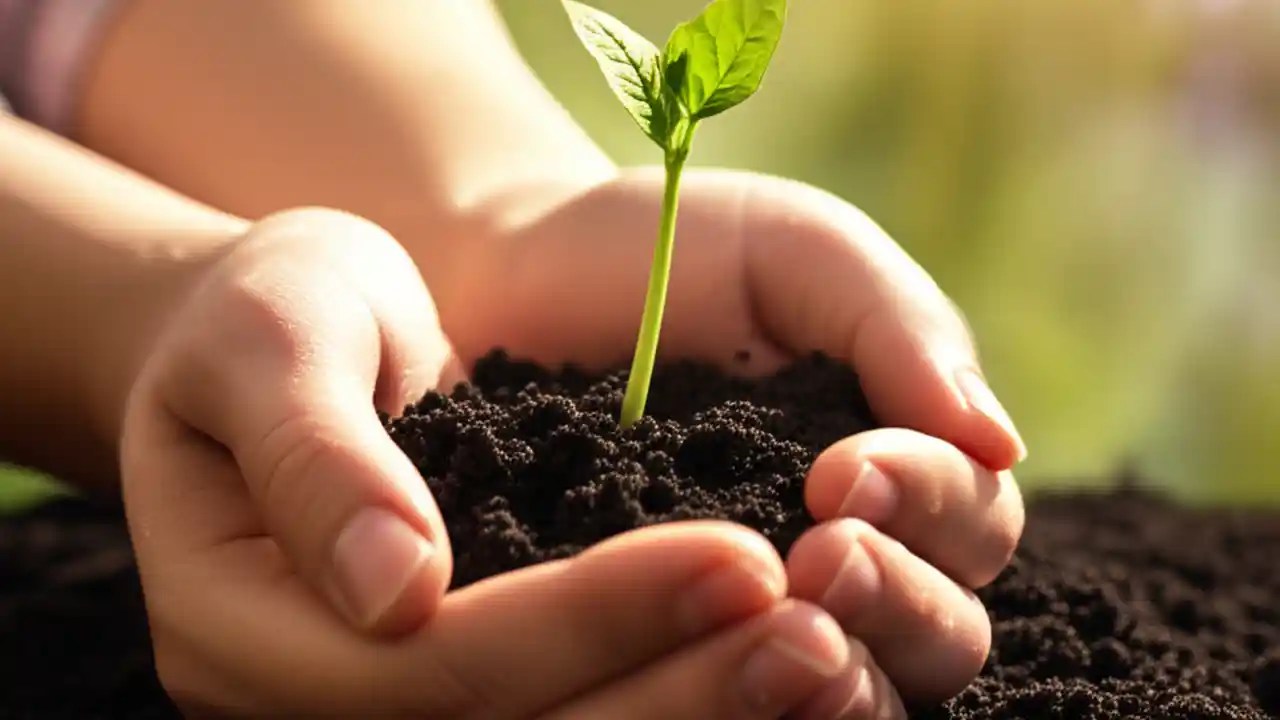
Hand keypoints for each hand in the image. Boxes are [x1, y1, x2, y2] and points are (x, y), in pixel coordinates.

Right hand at [119, 208, 866, 717]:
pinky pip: (572, 711)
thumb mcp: (266, 339)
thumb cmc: (264, 315)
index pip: (437, 666)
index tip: (737, 554)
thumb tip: (392, 592)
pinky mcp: (460, 682)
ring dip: (696, 712)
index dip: (590, 620)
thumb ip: (313, 456)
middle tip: (818, 634)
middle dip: (673, 692)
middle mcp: (311, 698)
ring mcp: (386, 701)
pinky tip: (784, 666)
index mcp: (238, 627)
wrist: (278, 342)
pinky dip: (677, 696)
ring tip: (828, 656)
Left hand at [456, 168, 1027, 716]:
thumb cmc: (672, 252)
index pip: (973, 521)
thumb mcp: (798, 255)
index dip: (930, 505)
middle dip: (899, 602)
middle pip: (941, 633)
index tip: (839, 472)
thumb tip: (1001, 444)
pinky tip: (707, 676)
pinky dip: (753, 702)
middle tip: (821, 557)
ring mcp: (758, 607)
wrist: (517, 273)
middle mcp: (847, 551)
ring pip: (858, 689)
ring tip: (790, 630)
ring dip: (847, 677)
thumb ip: (899, 329)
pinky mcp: (669, 639)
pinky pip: (737, 697)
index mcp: (897, 462)